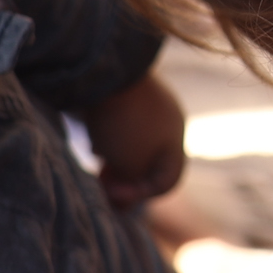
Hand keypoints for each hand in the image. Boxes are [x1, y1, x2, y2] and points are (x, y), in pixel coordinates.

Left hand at [81, 69, 189, 209]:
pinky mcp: (127, 95)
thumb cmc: (123, 125)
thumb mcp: (132, 165)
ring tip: (99, 153)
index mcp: (176, 139)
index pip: (167, 182)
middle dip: (125, 177)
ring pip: (134, 144)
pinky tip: (95, 133)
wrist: (106, 71)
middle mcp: (168, 121)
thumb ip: (132, 187)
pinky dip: (110, 137)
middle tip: (102, 181)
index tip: (112, 192)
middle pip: (150, 162)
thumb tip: (124, 201)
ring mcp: (149, 105)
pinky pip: (122, 125)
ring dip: (116, 157)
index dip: (140, 195)